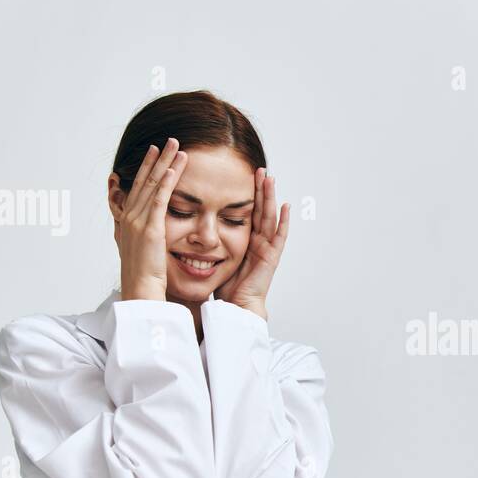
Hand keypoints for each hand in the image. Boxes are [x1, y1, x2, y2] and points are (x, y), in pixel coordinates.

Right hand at [116, 139, 187, 301]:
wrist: (141, 291)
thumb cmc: (144, 277)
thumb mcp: (140, 251)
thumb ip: (141, 235)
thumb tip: (144, 230)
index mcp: (128, 221)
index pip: (138, 188)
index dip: (145, 169)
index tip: (153, 152)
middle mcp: (130, 217)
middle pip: (144, 181)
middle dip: (156, 159)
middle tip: (167, 141)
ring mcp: (139, 221)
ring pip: (152, 185)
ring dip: (165, 163)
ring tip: (176, 146)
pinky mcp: (151, 228)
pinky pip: (160, 199)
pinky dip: (166, 182)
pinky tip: (174, 168)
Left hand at [217, 166, 288, 319]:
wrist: (235, 308)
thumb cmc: (226, 289)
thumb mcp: (215, 259)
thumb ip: (210, 244)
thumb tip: (191, 231)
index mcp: (246, 242)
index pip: (247, 212)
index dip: (248, 194)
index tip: (244, 176)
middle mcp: (258, 243)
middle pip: (260, 210)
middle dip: (260, 189)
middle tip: (259, 169)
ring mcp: (267, 249)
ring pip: (270, 217)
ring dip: (271, 197)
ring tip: (270, 178)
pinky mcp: (271, 258)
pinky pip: (279, 237)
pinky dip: (283, 221)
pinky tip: (286, 206)